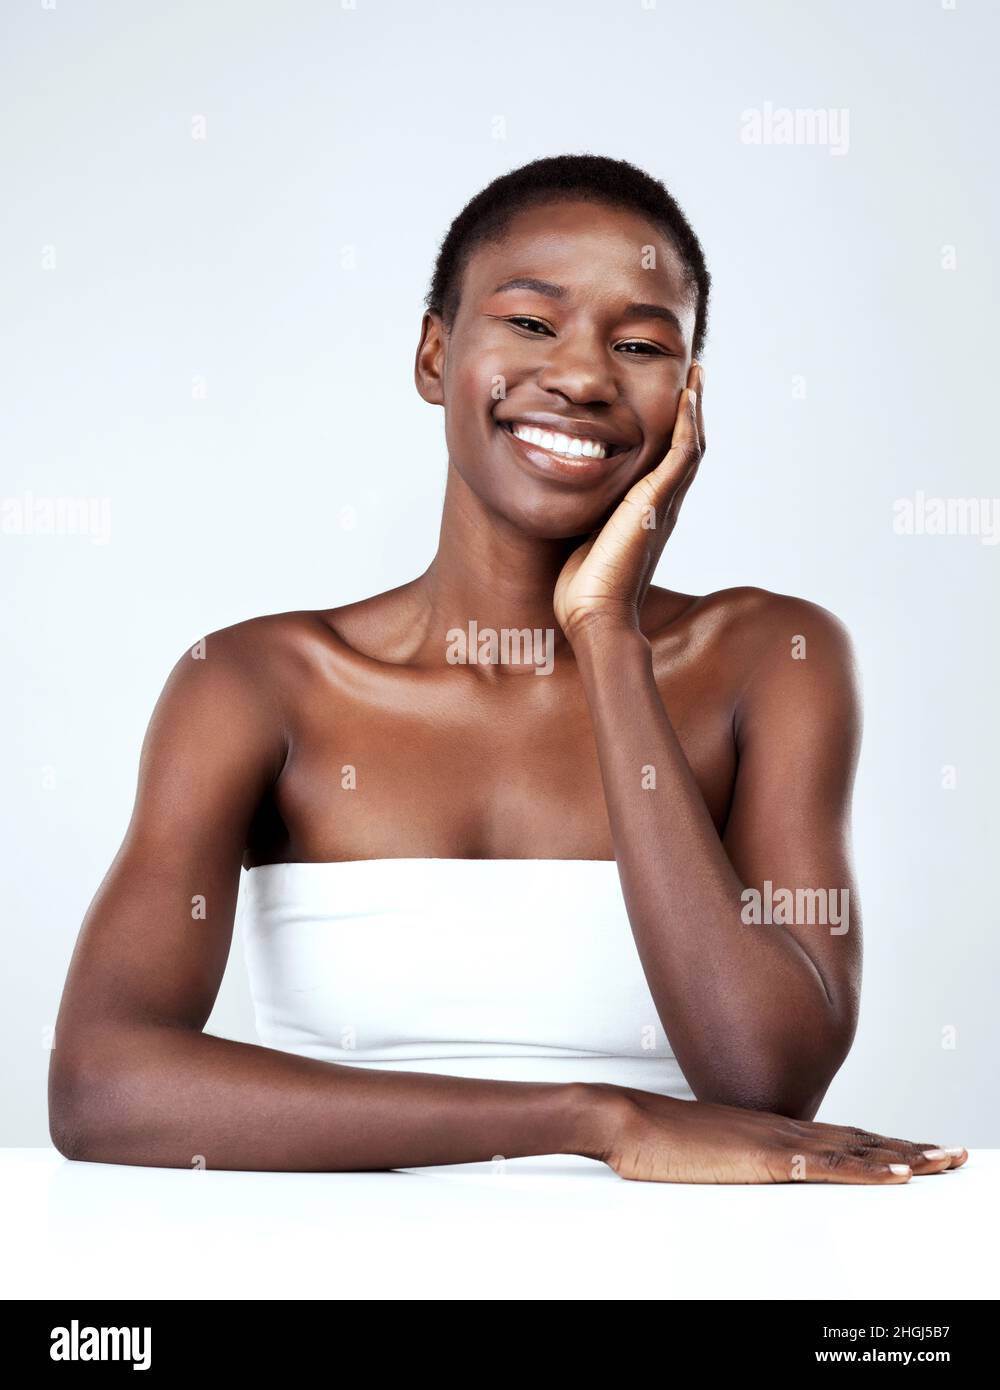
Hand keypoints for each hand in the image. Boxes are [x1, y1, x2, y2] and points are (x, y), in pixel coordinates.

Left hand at [553, 361, 705, 643]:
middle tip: (694, 377)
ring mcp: (663, 503)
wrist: (595, 615)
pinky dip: (687, 422)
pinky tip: (687, 395)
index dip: (670, 431)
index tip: (670, 400)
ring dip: (694, 407)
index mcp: (647, 513)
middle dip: (690, 411)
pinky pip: (681, 453)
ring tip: (696, 374)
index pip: (665, 462)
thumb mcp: (585, 538)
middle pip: (686, 448)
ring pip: (690, 445)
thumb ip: (586, 517)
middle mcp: (662, 505)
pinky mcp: (656, 502)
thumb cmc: (584, 589)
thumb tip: (564, 502)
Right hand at [588, 1085, 967, 1183]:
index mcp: (771, 1128)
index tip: (918, 1151)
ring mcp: (777, 1140)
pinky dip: (870, 1169)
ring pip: (858, 1149)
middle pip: (862, 1139)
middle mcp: (783, 1127)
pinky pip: (829, 1166)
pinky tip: (899, 1174)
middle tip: (954, 1153)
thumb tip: (750, 1169)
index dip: (883, 1144)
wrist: (626, 1120)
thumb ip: (735, 1156)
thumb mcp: (707, 1152)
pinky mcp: (766, 1157)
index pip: (842, 1138)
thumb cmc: (656, 1140)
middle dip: (911, 1148)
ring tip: (945, 1162)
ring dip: (907, 1157)